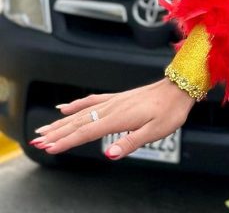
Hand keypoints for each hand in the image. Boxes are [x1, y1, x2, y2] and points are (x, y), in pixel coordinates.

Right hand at [30, 78, 194, 160]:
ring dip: (61, 121)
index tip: (48, 149)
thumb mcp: (156, 131)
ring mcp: (114, 101)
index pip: (87, 132)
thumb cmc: (170, 110)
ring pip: (82, 113)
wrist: (180, 87)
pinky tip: (65, 107)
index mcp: (120, 117)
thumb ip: (131, 142)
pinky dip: (76, 105)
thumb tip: (110, 154)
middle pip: (79, 122)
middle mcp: (113, 107)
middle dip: (57, 132)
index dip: (66, 142)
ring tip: (44, 129)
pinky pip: (92, 101)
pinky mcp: (118, 98)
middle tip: (37, 141)